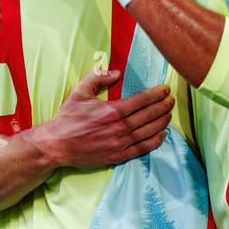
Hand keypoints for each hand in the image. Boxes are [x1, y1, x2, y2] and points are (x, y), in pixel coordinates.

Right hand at [30, 69, 173, 169]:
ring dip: (162, 122)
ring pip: (149, 131)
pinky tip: (162, 134)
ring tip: (169, 114)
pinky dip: (155, 141)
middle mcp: (119, 127)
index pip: (141, 100)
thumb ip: (98, 78)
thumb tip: (116, 73)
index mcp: (112, 110)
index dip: (156, 94)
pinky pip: (143, 149)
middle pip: (149, 115)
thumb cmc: (68, 118)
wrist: (57, 145)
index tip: (165, 89)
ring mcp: (120, 143)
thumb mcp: (79, 92)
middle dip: (163, 106)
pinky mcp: (118, 156)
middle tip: (171, 100)